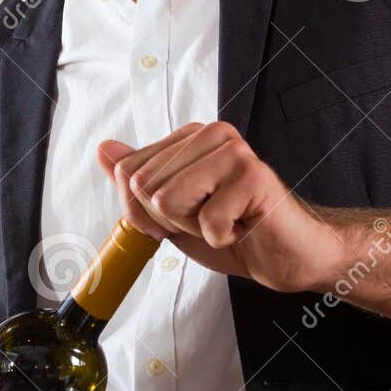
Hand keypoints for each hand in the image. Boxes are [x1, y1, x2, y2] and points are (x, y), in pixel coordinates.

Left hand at [97, 121, 345, 293]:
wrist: (286, 256)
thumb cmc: (233, 232)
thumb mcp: (171, 212)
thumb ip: (137, 181)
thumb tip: (104, 149)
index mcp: (189, 137)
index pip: (128, 171)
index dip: (145, 211)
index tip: (184, 217)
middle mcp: (211, 134)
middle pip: (144, 187)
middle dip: (171, 221)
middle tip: (211, 220)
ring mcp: (234, 151)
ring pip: (168, 201)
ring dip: (196, 228)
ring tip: (228, 221)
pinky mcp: (253, 176)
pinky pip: (206, 220)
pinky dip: (222, 238)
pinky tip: (243, 227)